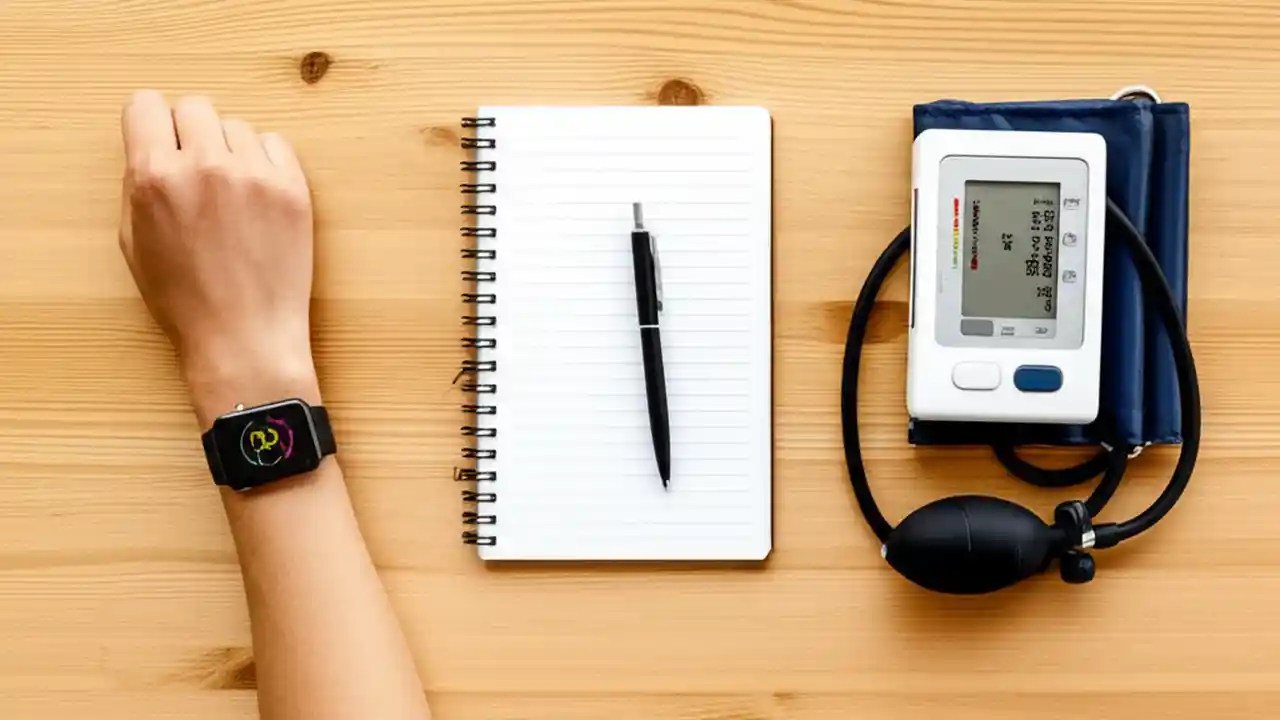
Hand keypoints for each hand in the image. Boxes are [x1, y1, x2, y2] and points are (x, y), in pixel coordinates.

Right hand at [119, 91, 319, 426]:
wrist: (244, 339)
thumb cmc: (184, 300)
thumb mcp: (134, 241)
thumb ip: (139, 182)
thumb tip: (154, 141)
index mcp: (154, 177)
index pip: (145, 104)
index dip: (151, 122)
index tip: (160, 139)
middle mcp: (205, 167)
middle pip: (194, 106)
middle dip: (190, 132)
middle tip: (197, 170)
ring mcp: (255, 176)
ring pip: (237, 126)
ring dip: (230, 149)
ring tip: (231, 194)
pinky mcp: (294, 189)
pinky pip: (276, 144)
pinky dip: (266, 162)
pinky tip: (258, 197)